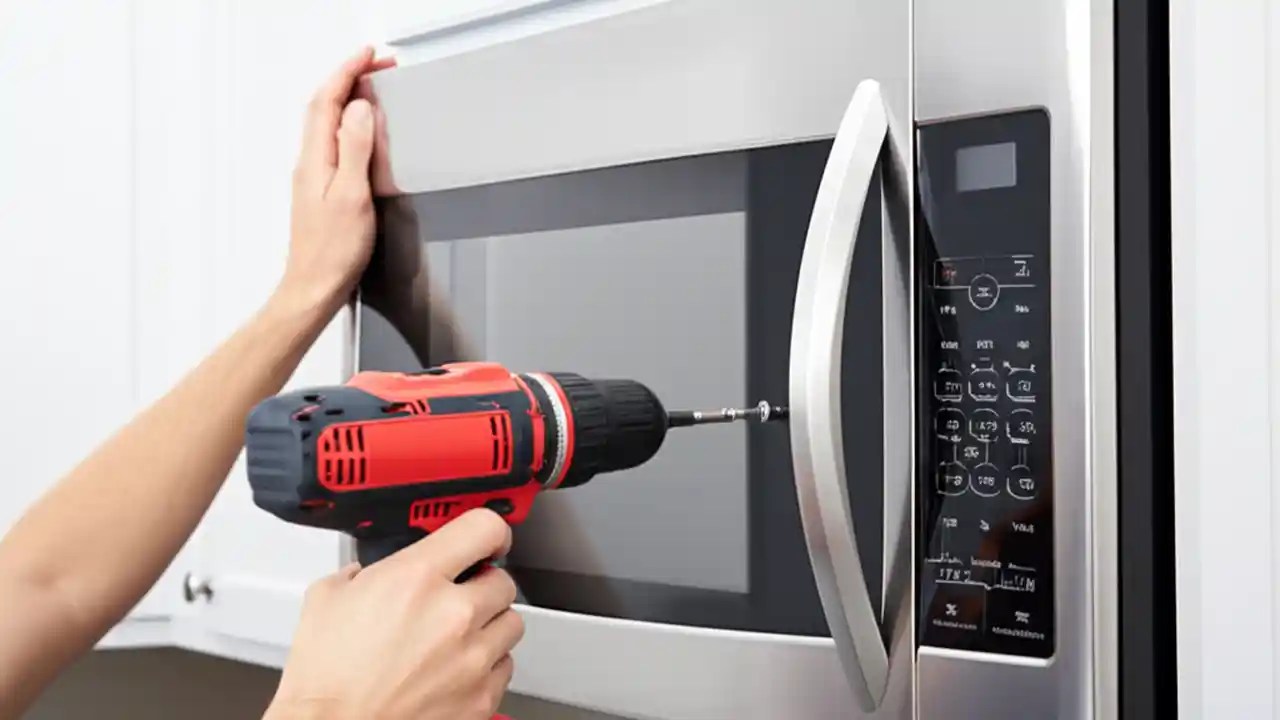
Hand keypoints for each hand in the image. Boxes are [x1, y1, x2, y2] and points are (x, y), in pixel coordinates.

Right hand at [265, 510, 523, 719]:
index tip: (487, 538)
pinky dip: (487, 665)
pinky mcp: (482, 696)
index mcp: (416, 578)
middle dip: (482, 585)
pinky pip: (505, 666)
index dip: (488, 530)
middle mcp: (453, 614)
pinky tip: (457, 668)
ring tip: (456, 637)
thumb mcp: (326, 600)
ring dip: (489, 625)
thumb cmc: (326, 681)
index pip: (484, 528)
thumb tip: (368, 573)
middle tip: (458, 597)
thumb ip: (360, 574)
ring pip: (511, 623)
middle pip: (503, 580)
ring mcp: (472, 658)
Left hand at [276, 47, 396, 319]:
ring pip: (327, 123)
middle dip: (349, 79)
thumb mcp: (351, 196)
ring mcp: (314, 176)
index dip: (347, 72)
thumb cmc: (333, 252)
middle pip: (323, 107)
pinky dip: (349, 125)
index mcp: (315, 159)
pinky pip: (333, 143)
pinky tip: (363, 131)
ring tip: (373, 88)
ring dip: (348, 99)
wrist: (313, 288)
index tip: (370, 56)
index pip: (327, 100)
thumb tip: (359, 109)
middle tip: (377, 65)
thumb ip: (355, 149)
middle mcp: (310, 163)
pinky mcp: (322, 190)